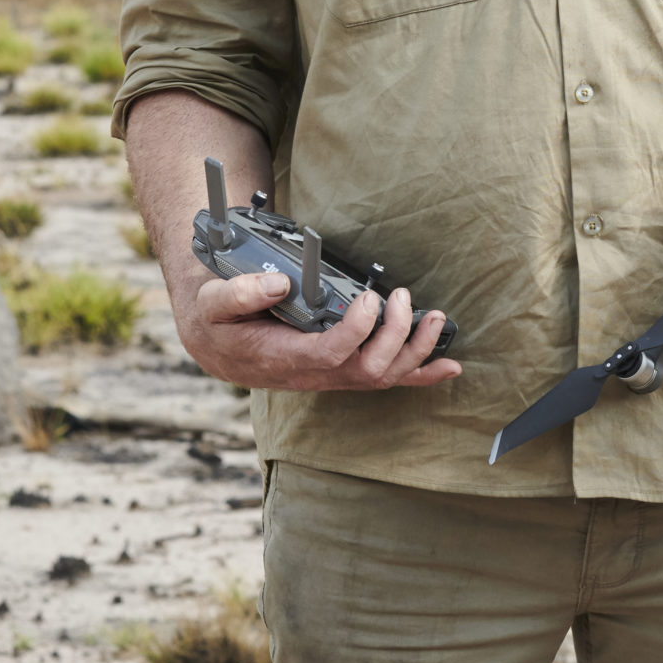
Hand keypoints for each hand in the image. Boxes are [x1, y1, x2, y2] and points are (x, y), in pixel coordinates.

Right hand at [178, 267, 462, 392]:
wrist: (220, 345)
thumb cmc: (220, 322)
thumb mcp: (214, 303)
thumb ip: (239, 293)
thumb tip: (278, 283)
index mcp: (284, 357)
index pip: (331, 354)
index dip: (357, 330)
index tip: (369, 297)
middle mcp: (314, 374)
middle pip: (367, 370)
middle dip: (395, 335)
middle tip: (401, 296)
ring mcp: (332, 376)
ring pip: (384, 377)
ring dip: (416, 350)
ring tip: (434, 317)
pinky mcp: (344, 371)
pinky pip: (387, 379)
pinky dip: (421, 374)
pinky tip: (448, 365)